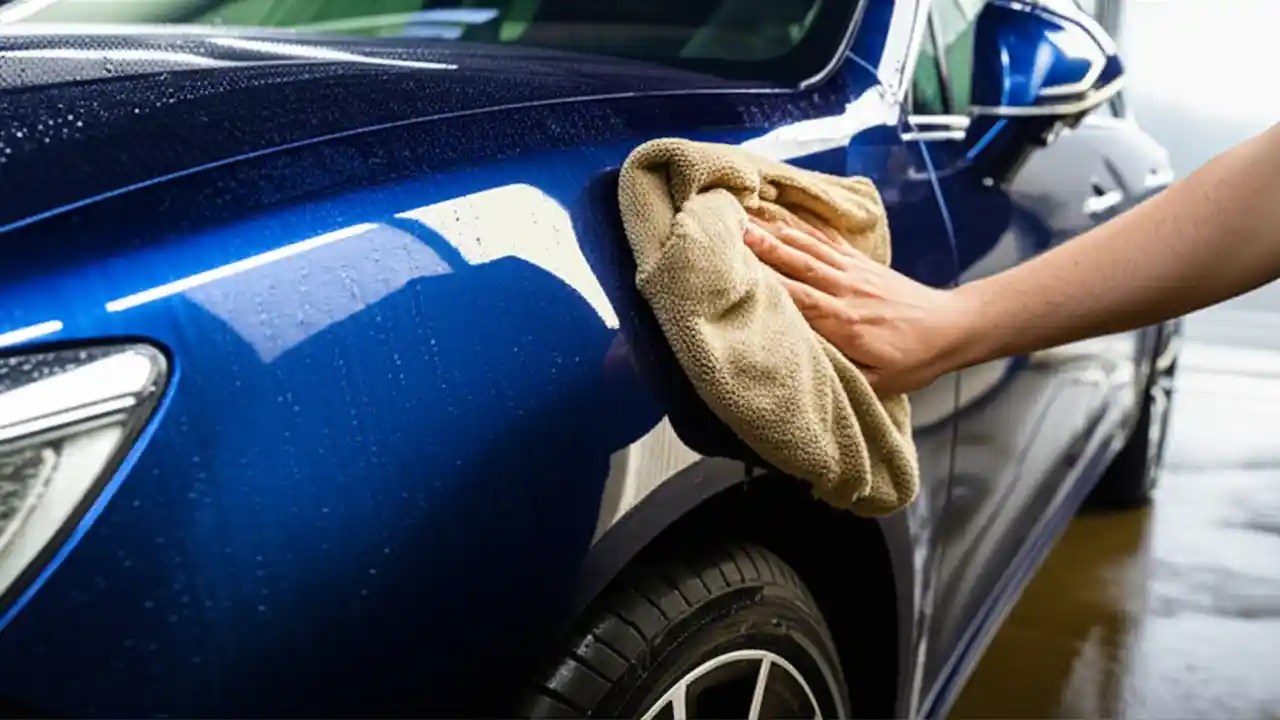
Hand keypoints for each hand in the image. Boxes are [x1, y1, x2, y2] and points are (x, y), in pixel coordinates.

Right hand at [743, 212, 973, 393]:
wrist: (950, 328)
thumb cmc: (913, 360)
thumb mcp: (878, 382)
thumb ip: (841, 373)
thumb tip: (803, 364)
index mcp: (845, 322)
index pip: (798, 297)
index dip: (768, 280)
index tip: (739, 267)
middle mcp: (847, 290)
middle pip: (798, 263)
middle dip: (765, 246)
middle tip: (733, 229)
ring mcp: (855, 272)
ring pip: (810, 248)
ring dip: (777, 232)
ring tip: (748, 218)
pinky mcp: (863, 264)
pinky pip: (829, 241)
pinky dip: (805, 228)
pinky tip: (786, 216)